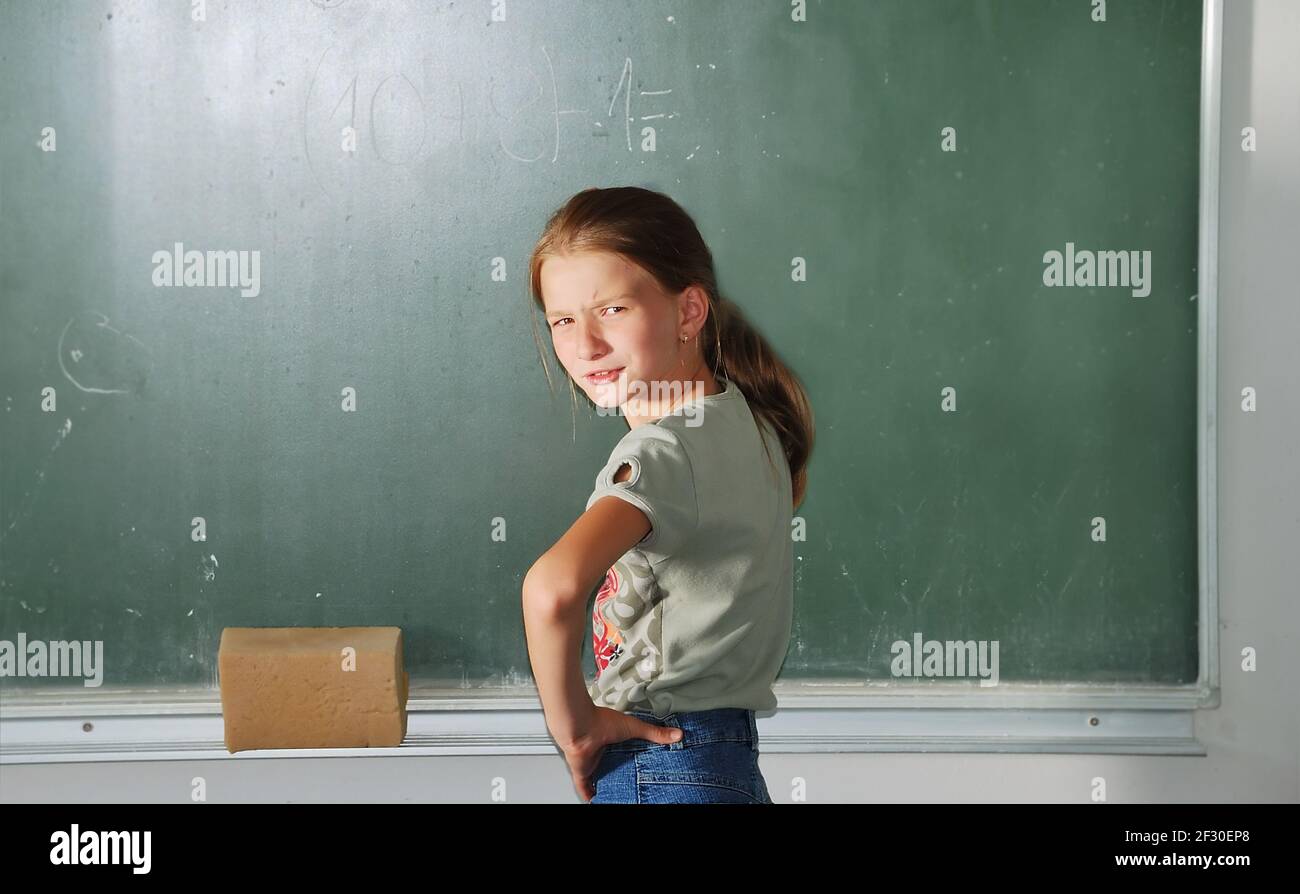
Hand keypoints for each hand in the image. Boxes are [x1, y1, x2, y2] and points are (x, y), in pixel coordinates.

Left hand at [559, 705, 682, 801]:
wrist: (581, 728)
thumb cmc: (602, 722)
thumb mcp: (634, 728)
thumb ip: (655, 733)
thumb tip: (676, 734)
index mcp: (614, 739)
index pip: (624, 752)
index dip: (631, 759)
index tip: (642, 767)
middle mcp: (602, 752)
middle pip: (612, 767)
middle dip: (620, 775)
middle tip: (632, 784)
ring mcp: (592, 763)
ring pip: (600, 778)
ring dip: (606, 785)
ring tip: (618, 795)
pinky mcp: (583, 773)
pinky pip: (585, 789)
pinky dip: (590, 796)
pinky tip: (597, 802)